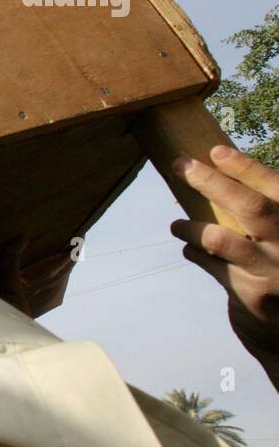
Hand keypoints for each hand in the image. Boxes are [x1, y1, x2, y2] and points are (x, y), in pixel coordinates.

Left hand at [170, 146, 278, 375]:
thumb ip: (263, 215)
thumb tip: (217, 175)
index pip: (276, 188)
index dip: (246, 168)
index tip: (216, 151)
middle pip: (251, 207)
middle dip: (211, 181)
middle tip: (181, 164)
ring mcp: (274, 271)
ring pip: (221, 238)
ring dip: (191, 227)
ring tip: (177, 225)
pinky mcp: (252, 295)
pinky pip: (211, 265)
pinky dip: (194, 252)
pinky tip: (190, 248)